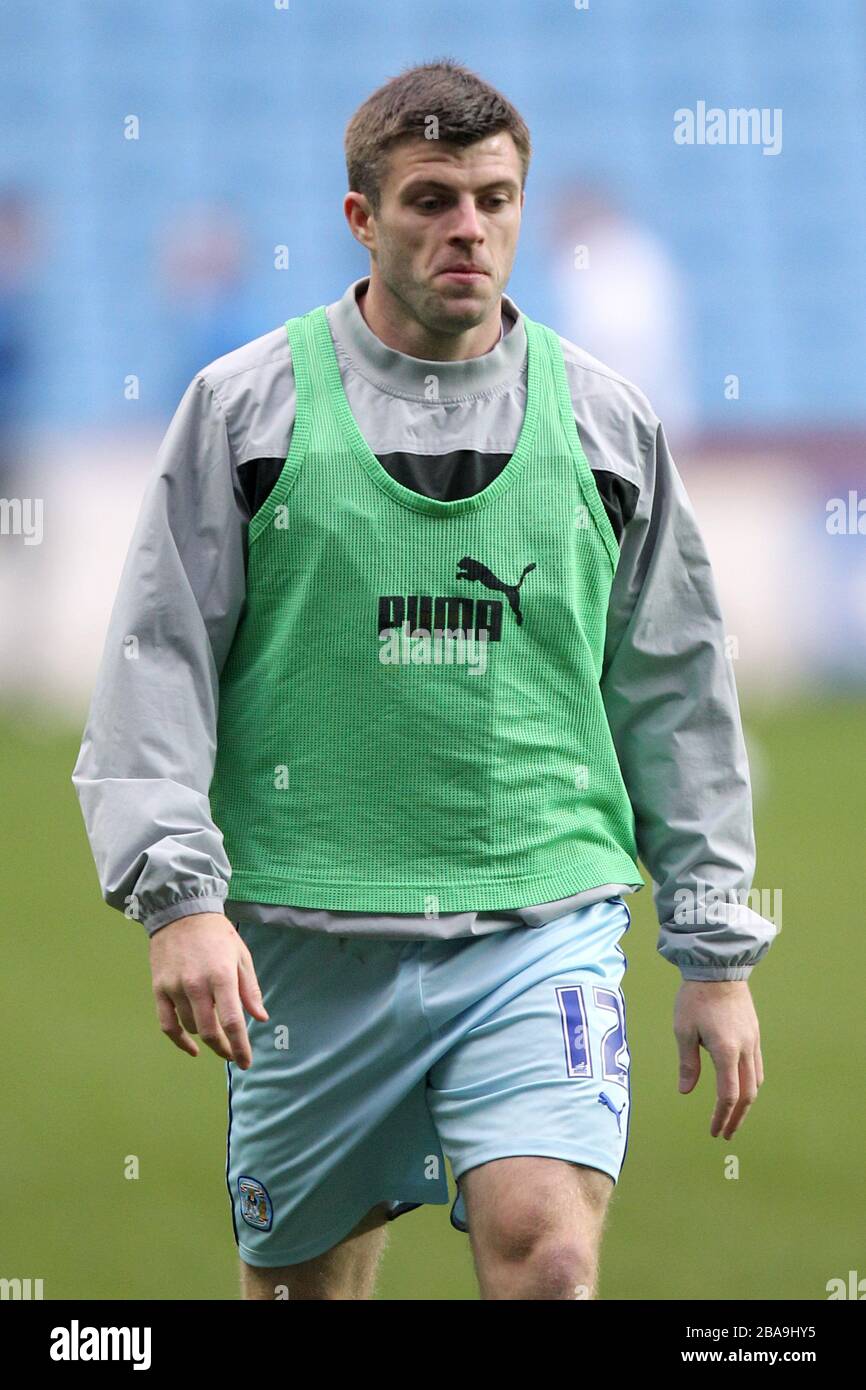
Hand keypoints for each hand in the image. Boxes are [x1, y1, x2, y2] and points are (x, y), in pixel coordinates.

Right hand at [149, 913, 268, 1068]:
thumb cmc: (218, 935)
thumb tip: (260, 1018)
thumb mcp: (241, 957)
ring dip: (205, 1038)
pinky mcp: (159, 988)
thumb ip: (250, 990)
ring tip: (217, 1037)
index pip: (232, 1021)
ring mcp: (175, 988)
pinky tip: (192, 1047)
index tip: (246, 1062)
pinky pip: (167, 1024)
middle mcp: (196, 985)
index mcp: (221, 976)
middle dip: (223, 1049)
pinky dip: (179, 1040)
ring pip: (191, 1027)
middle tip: (232, 1055)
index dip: (240, 1046)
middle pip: (209, 1030)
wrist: (182, 912)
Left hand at [674, 980, 762, 1139]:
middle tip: (725, 1133)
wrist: (718, 968)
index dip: (721, 1116)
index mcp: (726, 1051)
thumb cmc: (695, 997)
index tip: (714, 1131)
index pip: (728, 1095)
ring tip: (733, 1116)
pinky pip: (757, 1067)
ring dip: (746, 1103)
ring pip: (756, 1082)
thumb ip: (688, 1063)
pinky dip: (750, 1084)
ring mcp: (753, 1041)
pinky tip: (741, 1088)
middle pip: (747, 1094)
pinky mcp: (755, 1033)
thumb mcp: (684, 1030)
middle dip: (736, 1118)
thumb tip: (686, 1091)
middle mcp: (745, 1049)